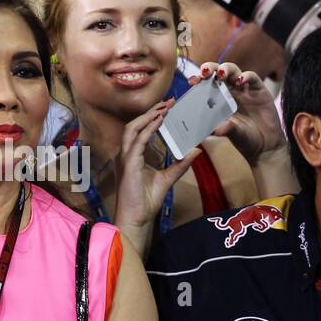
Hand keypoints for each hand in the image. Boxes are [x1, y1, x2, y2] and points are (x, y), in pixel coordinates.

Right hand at [113, 99, 202, 230]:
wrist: (137, 218)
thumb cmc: (146, 201)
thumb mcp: (168, 178)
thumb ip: (180, 164)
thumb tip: (195, 151)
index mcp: (132, 156)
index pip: (140, 130)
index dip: (152, 117)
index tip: (167, 107)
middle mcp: (126, 154)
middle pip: (135, 124)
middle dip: (151, 111)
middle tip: (169, 102)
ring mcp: (125, 158)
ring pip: (133, 128)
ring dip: (149, 116)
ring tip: (164, 108)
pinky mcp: (129, 163)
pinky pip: (138, 140)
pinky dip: (149, 128)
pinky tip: (160, 121)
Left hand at [190, 62, 287, 164]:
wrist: (266, 145)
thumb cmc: (245, 139)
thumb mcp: (233, 134)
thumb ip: (225, 130)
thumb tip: (214, 131)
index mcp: (219, 100)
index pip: (206, 85)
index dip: (199, 80)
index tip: (192, 81)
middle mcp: (230, 91)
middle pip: (218, 73)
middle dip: (211, 69)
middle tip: (205, 72)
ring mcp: (245, 89)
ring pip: (234, 71)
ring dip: (226, 69)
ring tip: (221, 74)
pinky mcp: (259, 89)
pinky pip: (252, 77)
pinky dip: (246, 76)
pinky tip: (241, 81)